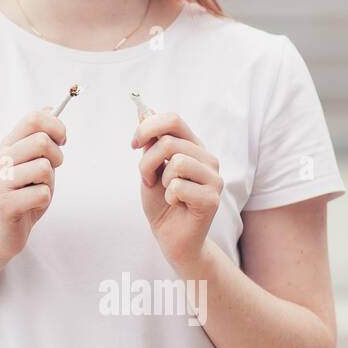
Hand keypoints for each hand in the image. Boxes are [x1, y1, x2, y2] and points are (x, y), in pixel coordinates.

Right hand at [0, 105, 67, 260]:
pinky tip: (31, 205)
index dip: (56, 126)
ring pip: (44, 168)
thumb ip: (40, 137)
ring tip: (36, 190)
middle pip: (41, 141)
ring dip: (49, 183)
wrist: (0, 231)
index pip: (33, 119)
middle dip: (57, 157)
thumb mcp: (32, 162)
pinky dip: (44, 200)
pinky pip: (42, 194)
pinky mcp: (5, 204)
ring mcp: (0, 181)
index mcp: (8, 145)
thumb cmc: (21, 194)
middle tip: (51, 170)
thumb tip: (49, 107)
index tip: (61, 140)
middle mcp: (0, 159)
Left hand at [130, 109, 221, 267]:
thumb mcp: (151, 167)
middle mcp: (208, 158)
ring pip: (176, 162)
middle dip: (146, 163)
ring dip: (160, 181)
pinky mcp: (212, 198)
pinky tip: (176, 205)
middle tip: (148, 180)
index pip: (173, 119)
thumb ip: (151, 142)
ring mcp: (214, 178)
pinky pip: (178, 186)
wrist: (170, 236)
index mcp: (193, 146)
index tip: (133, 144)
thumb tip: (143, 111)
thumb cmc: (161, 201)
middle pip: (168, 142)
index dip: (147, 127)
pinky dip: (169, 198)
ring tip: (167, 193)